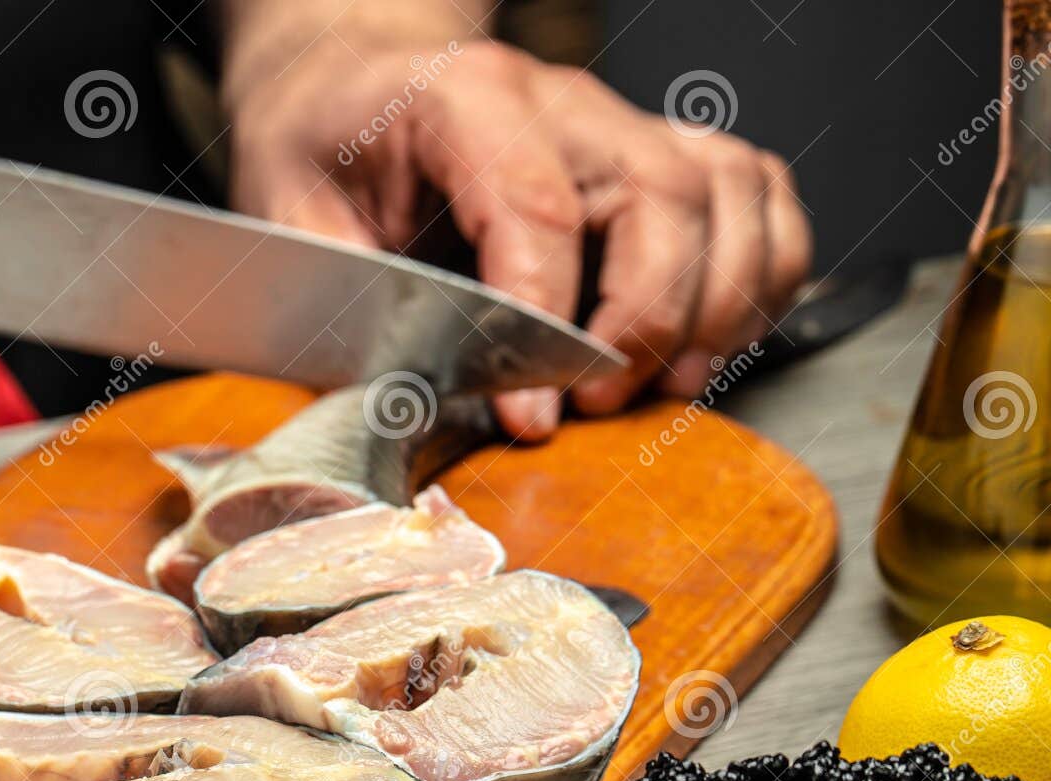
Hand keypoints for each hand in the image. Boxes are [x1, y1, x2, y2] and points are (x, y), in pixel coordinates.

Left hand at [228, 38, 811, 438]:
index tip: (534, 414)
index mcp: (459, 99)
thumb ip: (348, 300)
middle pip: (661, 194)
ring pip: (727, 190)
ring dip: (721, 303)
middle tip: (598, 404)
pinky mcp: (655, 149)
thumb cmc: (324, 150)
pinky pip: (754, 191)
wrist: (351, 88)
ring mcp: (618, 120)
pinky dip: (763, 268)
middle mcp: (559, 99)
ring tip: (666, 383)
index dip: (544, 325)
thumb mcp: (293, 219)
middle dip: (648, 320)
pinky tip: (719, 334)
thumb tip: (411, 397)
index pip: (536, 206)